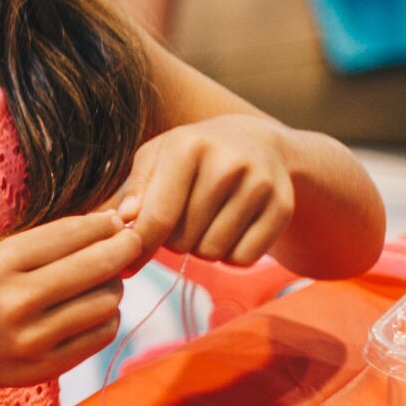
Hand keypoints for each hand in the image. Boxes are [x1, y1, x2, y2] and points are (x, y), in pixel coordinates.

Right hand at [0, 210, 145, 401]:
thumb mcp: (1, 259)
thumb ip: (55, 239)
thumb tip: (119, 220)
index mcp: (0, 265)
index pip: (71, 234)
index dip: (105, 223)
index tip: (118, 220)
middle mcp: (15, 301)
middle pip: (97, 266)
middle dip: (124, 248)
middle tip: (130, 242)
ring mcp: (32, 338)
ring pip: (106, 301)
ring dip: (114, 287)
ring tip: (101, 283)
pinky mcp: (48, 366)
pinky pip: (103, 334)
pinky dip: (108, 317)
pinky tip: (93, 312)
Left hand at [114, 114, 297, 266]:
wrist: (258, 143)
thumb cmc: (193, 156)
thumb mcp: (156, 157)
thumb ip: (135, 189)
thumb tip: (124, 221)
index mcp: (188, 147)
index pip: (158, 217)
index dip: (140, 247)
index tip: (129, 261)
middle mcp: (227, 163)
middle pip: (183, 241)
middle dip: (174, 241)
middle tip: (182, 220)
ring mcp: (259, 185)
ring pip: (212, 253)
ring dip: (202, 248)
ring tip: (206, 221)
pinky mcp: (282, 207)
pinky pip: (243, 259)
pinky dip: (231, 255)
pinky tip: (231, 229)